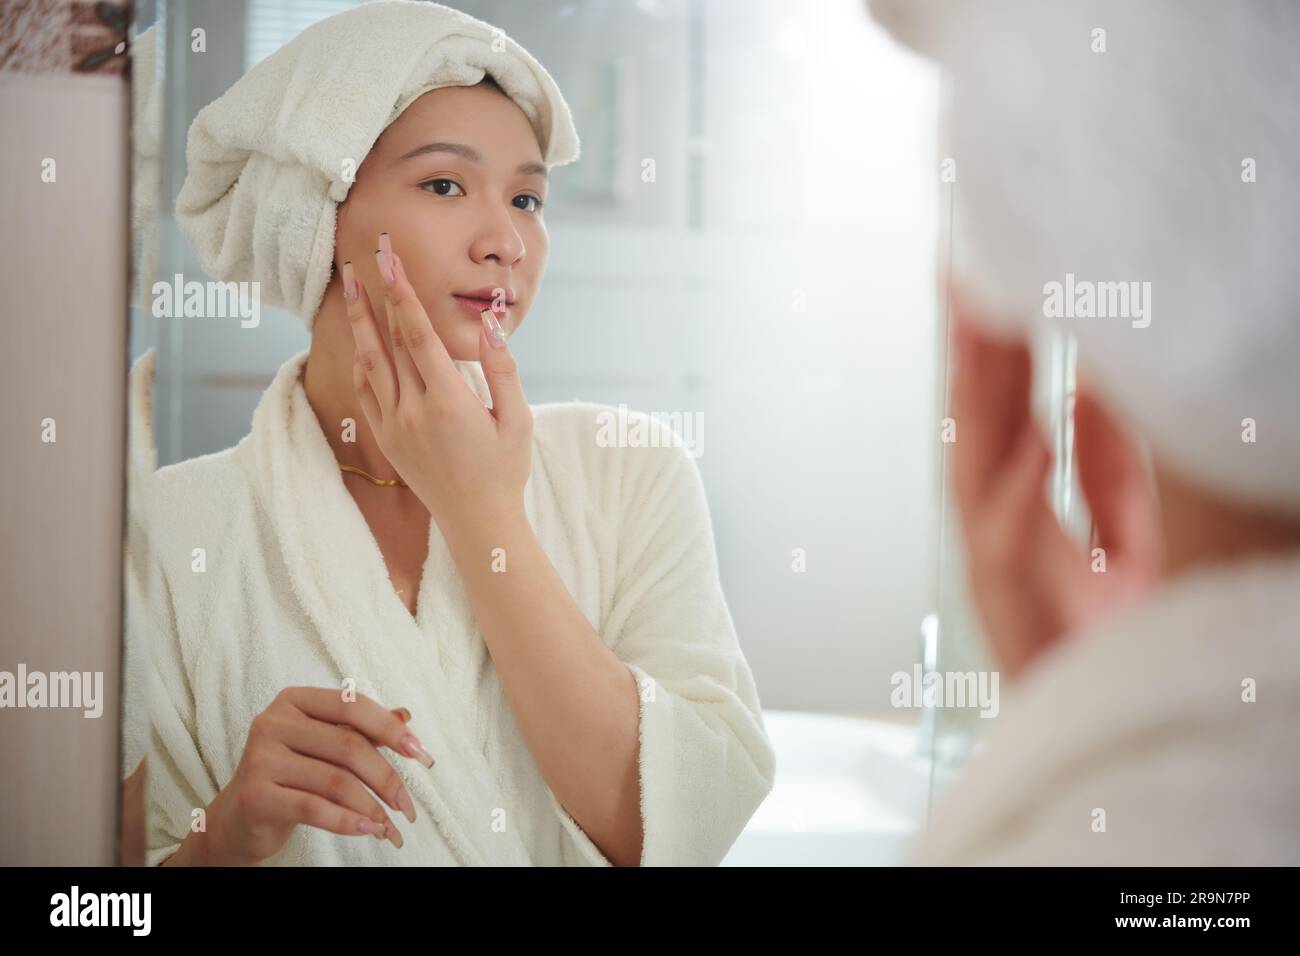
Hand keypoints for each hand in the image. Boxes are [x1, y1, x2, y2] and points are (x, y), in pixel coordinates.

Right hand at [189, 688, 431, 865]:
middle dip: (387, 778)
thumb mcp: (323, 746)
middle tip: (408, 806)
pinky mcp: (256, 795)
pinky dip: (348, 821)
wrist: (237, 819)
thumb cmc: (289, 776)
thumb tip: (406, 716)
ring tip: (389, 826)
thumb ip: (360, 730)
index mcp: (294, 701)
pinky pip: (314, 807)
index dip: (391, 730)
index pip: (353, 706)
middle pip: (349, 746)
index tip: (422, 755)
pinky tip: (369, 831)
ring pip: (336, 781)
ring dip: (372, 807)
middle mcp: (273, 722)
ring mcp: (260, 758)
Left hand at [344, 234, 532, 535]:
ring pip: (370, 363)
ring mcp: (394, 425)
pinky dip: (361, 360)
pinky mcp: (386, 438)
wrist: (476, 521)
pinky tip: (360, 339)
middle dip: (377, 295)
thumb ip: (503, 371)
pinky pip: (366, 391)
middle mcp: (413, 411)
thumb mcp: (517, 420)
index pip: (418, 335)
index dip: (402, 294)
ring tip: (352, 288)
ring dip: (359, 322)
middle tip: (366, 256)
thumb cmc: (504, 470)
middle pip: (388, 341)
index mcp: (448, 402)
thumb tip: (490, 324)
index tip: (391, 261)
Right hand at [949, 289, 1162, 679]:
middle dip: (968, 338)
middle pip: (973, 413)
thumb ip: (1101, 459)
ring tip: (976, 315)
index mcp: (1017, 500)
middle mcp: (993, 519)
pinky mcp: (1009, 592)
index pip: (997, 402)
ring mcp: (992, 553)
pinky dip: (1019, 475)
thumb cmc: (1108, 638)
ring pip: (975, 454)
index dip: (992, 338)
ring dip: (975, 384)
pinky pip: (1012, 524)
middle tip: (961, 267)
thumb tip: (1082, 389)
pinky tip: (1033, 426)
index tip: (984, 275)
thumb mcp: (1122, 529)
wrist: (1107, 714)